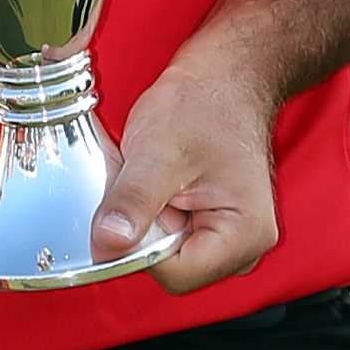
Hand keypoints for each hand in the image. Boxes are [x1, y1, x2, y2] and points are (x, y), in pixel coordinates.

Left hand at [90, 52, 280, 294]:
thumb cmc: (203, 103)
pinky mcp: (212, 223)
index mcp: (243, 237)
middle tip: (141, 177)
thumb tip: (106, 246)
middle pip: (171, 266)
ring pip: (166, 248)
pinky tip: (156, 176)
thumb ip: (132, 201)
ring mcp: (229, 236)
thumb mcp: (158, 150)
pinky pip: (170, 232)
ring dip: (147, 215)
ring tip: (151, 172)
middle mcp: (243, 247)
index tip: (122, 205)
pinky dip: (153, 207)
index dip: (137, 246)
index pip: (175, 274)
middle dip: (143, 226)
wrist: (226, 74)